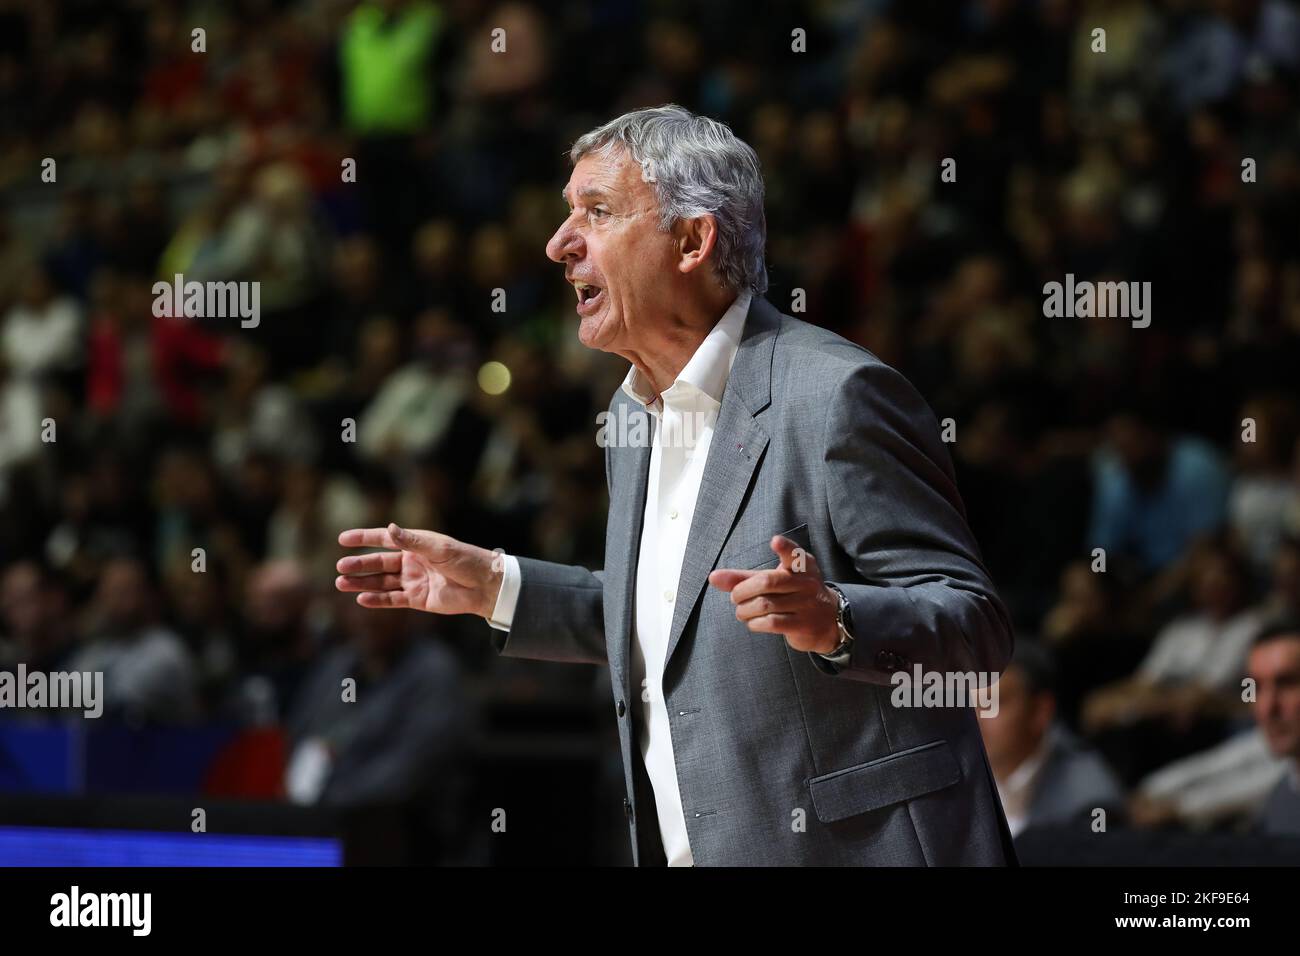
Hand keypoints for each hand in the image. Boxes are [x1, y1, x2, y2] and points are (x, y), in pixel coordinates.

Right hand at [335, 523, 503, 617]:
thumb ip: (412, 541)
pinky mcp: (418, 599)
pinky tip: (361, 599)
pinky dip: (377, 600)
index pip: (384, 539)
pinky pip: (393, 599)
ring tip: (342, 584)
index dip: (363, 538)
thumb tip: (390, 528)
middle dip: (359, 565)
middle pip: (379, 562)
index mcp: (417, 544)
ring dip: (363, 583)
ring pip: (382, 582)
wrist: (485, 586)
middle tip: (340, 567)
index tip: (342, 539)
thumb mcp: (439, 548)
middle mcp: (412, 562)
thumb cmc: (466, 560)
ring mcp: (414, 581)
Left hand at [707, 535, 840, 654]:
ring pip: (766, 604)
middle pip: (767, 582)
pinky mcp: (803, 625)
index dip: (785, 548)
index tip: (775, 541)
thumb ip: (744, 578)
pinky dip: (755, 623)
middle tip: (735, 597)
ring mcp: (807, 604)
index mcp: (801, 566)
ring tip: (742, 612)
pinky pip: (772, 622)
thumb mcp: (774, 581)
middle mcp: (806, 583)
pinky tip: (753, 622)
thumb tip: (713, 577)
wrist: (828, 621)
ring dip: (745, 610)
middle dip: (742, 591)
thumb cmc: (793, 595)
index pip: (794, 554)